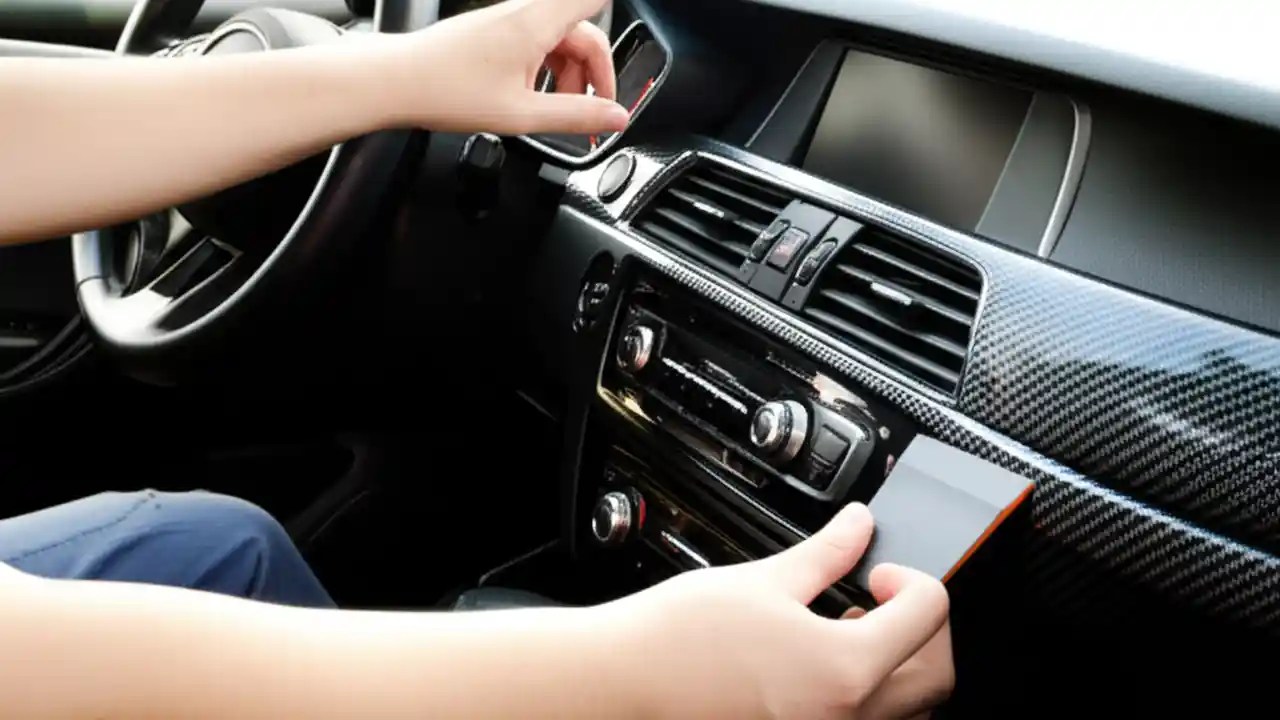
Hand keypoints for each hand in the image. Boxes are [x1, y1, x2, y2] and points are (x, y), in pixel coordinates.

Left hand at [383, 0, 628, 134]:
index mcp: (537, 24)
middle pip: (584, 32)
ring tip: (557, 112)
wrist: (395, 81)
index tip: (627, 51)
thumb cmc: (446, 90)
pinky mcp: (495, 32)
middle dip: (594, 73)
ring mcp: (508, 20)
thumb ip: (575, 115)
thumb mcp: (522, 115)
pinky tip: (533, 99)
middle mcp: (525, 13)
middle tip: (594, 112)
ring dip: (568, 75)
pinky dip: (546, 70)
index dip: (618, 19)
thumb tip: (614, 117)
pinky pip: (537, 44)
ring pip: (560, 41)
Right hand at [607, 503, 953, 718]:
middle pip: (935, 675)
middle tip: (885, 598)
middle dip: (923, 628)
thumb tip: (859, 526)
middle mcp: (847, 718)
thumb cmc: (679, 640)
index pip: (929, 615)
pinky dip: (866, 695)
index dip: (911, 579)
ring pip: (909, 710)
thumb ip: (826, 553)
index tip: (879, 571)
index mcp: (844, 668)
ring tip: (852, 633)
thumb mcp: (763, 580)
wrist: (624, 685)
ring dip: (901, 666)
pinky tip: (823, 666)